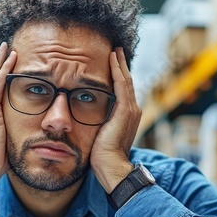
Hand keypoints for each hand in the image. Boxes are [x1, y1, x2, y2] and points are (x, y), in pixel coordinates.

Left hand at [91, 47, 141, 192]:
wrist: (111, 167)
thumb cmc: (102, 156)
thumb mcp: (99, 135)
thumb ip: (98, 123)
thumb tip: (84, 116)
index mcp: (127, 116)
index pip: (122, 90)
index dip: (117, 75)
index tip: (111, 63)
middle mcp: (132, 110)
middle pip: (126, 81)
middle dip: (120, 65)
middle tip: (115, 49)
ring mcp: (131, 110)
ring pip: (125, 80)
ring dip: (119, 63)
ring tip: (114, 50)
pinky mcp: (125, 111)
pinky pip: (122, 85)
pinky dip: (117, 70)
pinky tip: (112, 58)